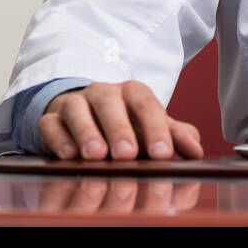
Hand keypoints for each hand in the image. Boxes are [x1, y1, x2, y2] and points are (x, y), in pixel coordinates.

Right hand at [38, 80, 204, 160]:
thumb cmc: (127, 125)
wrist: (87, 116)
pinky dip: (59, 139)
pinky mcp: (51, 119)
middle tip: (127, 154)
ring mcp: (75, 103)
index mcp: (133, 92)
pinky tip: (68, 155)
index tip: (162, 154)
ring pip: (78, 110)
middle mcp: (103, 93)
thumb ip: (176, 137)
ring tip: (96, 155)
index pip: (146, 105)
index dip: (156, 128)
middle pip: (110, 103)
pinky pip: (51, 124)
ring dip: (87, 133)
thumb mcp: (152, 128)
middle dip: (119, 129)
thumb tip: (196, 151)